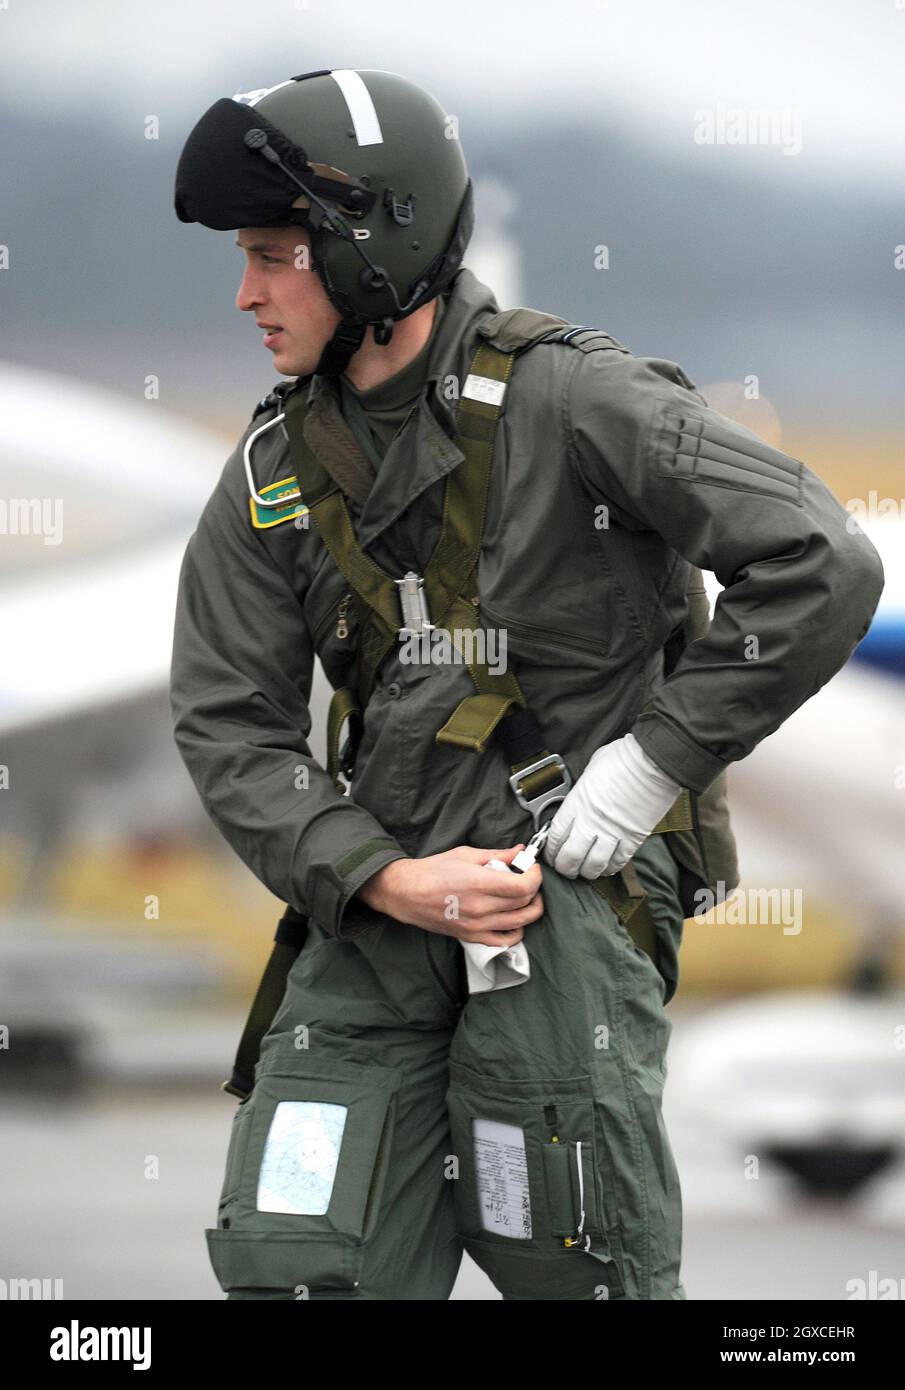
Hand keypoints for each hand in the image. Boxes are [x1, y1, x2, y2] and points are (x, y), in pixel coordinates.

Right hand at [356, 844, 544, 946]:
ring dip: (531, 908)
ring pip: (521, 922)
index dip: (535, 876)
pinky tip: (514, 917)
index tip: (531, 868)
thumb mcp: (465, 854)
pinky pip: (505, 941)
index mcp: (479, 883)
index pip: (523, 887)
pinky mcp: (472, 936)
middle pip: (525, 903)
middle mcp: (481, 908)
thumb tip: (520, 851)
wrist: (407, 893)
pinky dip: (517, 930)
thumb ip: (497, 854)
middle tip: (527, 877)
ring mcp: (477, 926)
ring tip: (525, 896)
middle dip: (533, 888)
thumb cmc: (433, 870)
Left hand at [543, 732, 683, 878]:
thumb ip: (582, 790)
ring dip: (587, 872)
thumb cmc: (622, 759)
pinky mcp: (633, 839)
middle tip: (565, 868)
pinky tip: (607, 867)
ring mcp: (612, 833)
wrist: (653, 761)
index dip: (550, 850)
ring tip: (586, 871)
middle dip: (564, 867)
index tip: (551, 854)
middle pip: (570, 858)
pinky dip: (610, 868)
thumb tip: (581, 798)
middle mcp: (591, 822)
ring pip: (593, 866)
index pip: (555, 836)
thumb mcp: (590, 770)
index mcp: (577, 803)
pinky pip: (617, 862)